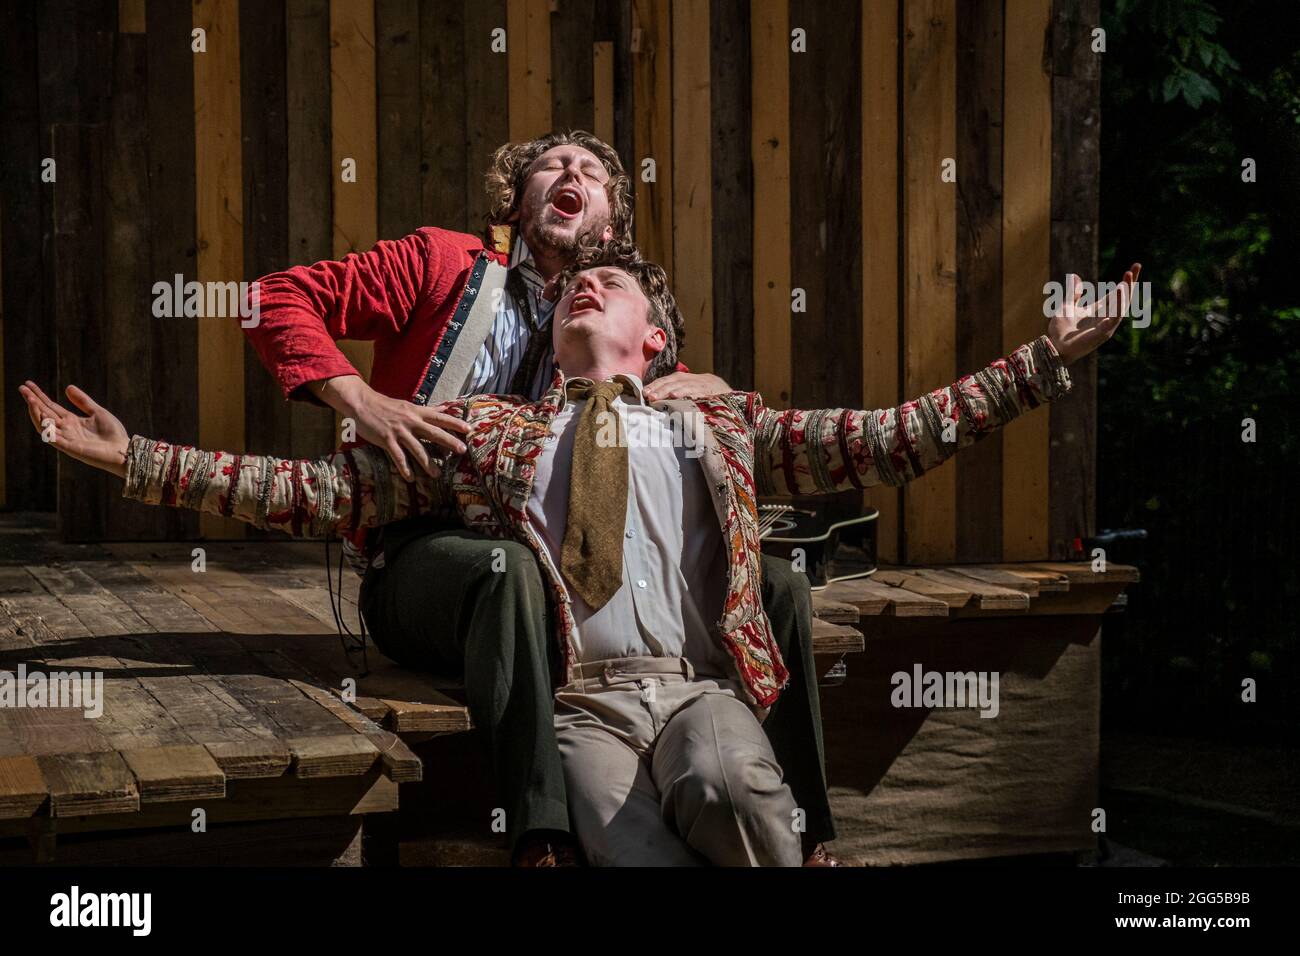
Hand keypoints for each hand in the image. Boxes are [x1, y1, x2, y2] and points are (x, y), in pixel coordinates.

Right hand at [19, 381, 129, 478]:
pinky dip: (45, 427)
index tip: (29, 384)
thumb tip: (68, 387)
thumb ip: (83, 401)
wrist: (124, 451)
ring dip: (36, 412)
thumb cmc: (113, 434)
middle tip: (22, 388)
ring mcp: (66, 438)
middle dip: (33, 401)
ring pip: (44, 425)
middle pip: (44, 413)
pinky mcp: (70, 447)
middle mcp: (66, 429)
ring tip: (30, 399)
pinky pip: (52, 437)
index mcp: (72, 421)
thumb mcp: (97, 412)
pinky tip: (41, 415)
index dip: (39, 396)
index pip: (51, 406)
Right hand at [315, 375, 470, 480]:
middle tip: (462, 450)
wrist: (362, 403)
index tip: (469, 429)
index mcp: (417, 412)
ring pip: (416, 448)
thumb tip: (445, 408)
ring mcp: (398, 431)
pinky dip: (404, 468)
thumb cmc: (386, 405)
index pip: (439, 417)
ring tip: (436, 474)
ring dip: (427, 463)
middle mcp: (410, 421)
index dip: (454, 423)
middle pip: (433, 432)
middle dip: (449, 441)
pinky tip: (410, 478)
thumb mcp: (409, 405)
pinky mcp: (386, 439)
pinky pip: (397, 456)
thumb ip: (427, 410)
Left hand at [643, 372, 731, 402]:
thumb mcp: (699, 398)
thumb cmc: (716, 405)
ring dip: (670, 391)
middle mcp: (700, 379)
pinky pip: (700, 392)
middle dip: (660, 388)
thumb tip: (661, 403)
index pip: (673, 379)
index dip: (658, 384)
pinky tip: (677, 398)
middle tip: (648, 396)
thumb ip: (684, 398)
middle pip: (676, 380)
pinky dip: (688, 394)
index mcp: (694, 380)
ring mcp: (709, 385)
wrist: (741, 405)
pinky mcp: (716, 392)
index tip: (645, 392)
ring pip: (686, 385)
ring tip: (657, 397)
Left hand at [1047, 263, 1141, 364]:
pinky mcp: (1103, 333)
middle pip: (1123, 298)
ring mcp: (1106, 325)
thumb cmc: (1061, 330)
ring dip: (1125, 293)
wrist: (1054, 346)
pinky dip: (1118, 307)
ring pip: (1121, 307)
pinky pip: (1114, 318)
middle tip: (1136, 266)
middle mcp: (1105, 316)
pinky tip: (1119, 293)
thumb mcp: (1067, 306)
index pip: (1116, 293)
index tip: (1134, 267)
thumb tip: (1075, 276)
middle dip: (1130, 283)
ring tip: (1126, 278)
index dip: (1125, 281)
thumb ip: (1073, 293)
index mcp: (1099, 310)